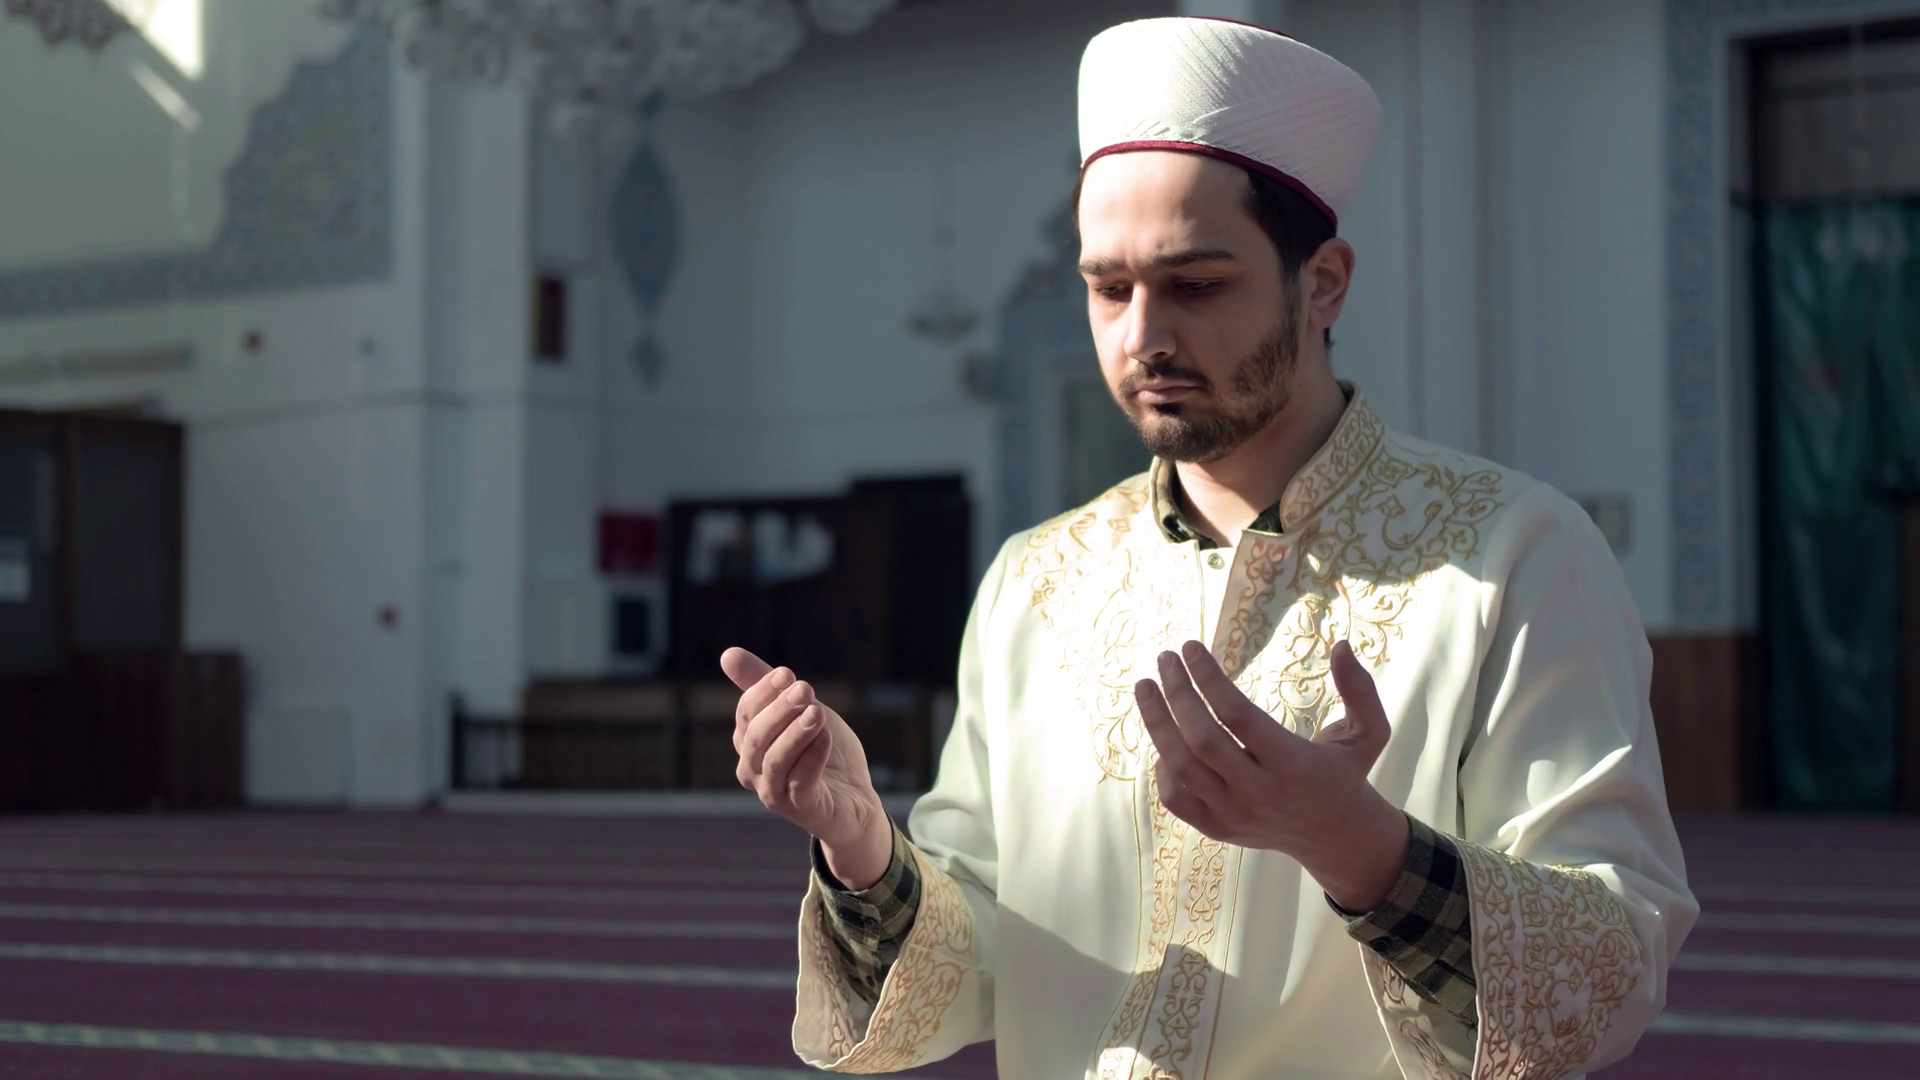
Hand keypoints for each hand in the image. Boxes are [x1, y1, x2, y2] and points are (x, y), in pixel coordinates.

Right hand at [721, 647, 891, 888]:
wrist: (854, 798)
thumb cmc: (821, 750)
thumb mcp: (799, 710)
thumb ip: (767, 686)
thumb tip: (727, 654)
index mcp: (749, 743)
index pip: (746, 713)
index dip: (764, 690)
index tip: (787, 673)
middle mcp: (753, 770)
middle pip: (756, 736)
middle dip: (780, 709)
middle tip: (805, 688)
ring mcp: (773, 792)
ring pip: (776, 759)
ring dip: (796, 733)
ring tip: (817, 712)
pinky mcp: (800, 808)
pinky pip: (800, 782)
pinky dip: (812, 758)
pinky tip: (826, 738)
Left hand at [1134, 639, 1409, 911]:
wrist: (1334, 838)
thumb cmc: (1345, 774)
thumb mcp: (1369, 733)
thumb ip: (1360, 690)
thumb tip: (1342, 644)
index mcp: (1293, 764)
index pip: (1237, 716)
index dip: (1208, 678)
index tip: (1190, 647)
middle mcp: (1258, 793)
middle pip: (1201, 740)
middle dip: (1176, 694)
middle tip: (1164, 658)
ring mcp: (1232, 815)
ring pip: (1180, 768)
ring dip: (1156, 723)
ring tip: (1145, 686)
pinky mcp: (1216, 829)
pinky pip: (1175, 797)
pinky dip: (1162, 765)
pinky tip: (1164, 735)